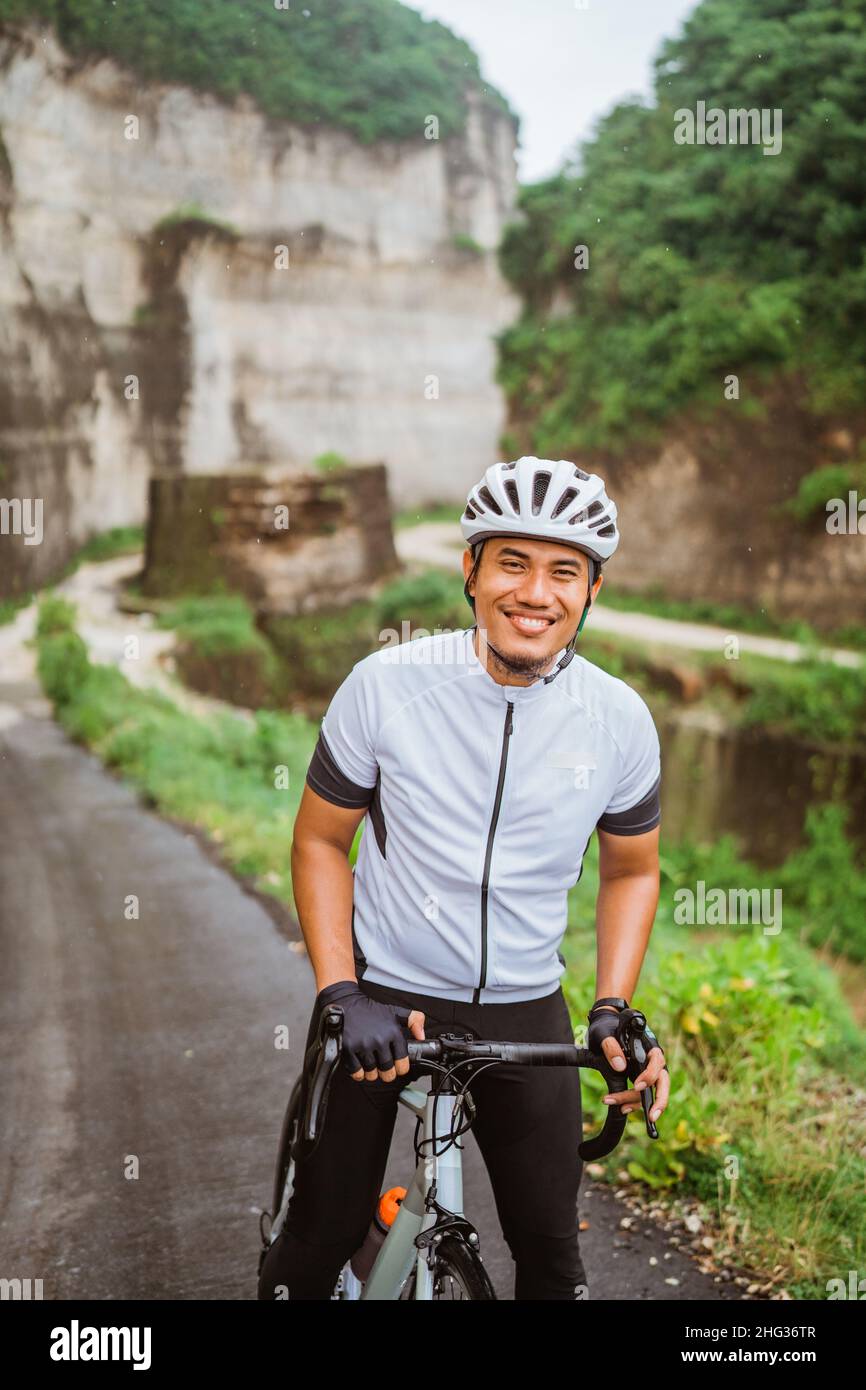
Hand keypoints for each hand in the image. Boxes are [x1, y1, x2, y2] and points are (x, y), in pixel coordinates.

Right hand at [316, 980, 425, 1083]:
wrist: (347, 1003)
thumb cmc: (371, 1010)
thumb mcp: (396, 1012)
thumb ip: (414, 1021)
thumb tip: (422, 1037)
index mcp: (393, 1032)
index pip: (403, 1063)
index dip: (400, 1068)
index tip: (397, 1067)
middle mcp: (380, 1039)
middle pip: (387, 1071)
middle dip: (387, 1073)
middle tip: (384, 1069)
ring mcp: (364, 1045)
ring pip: (372, 1073)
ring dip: (372, 1073)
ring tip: (371, 1065)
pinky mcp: (349, 1048)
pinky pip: (356, 1072)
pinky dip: (359, 1073)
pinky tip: (360, 1065)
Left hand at [590, 1006, 669, 1122]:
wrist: (604, 1027)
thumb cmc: (607, 1028)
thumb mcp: (604, 1033)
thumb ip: (610, 1046)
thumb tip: (620, 1067)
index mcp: (648, 1046)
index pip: (657, 1062)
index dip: (649, 1075)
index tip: (637, 1085)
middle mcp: (652, 1061)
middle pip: (662, 1083)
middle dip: (659, 1101)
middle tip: (652, 1116)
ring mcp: (647, 1072)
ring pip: (649, 1092)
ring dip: (635, 1102)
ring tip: (619, 1107)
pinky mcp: (640, 1080)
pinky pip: (641, 1095)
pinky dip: (632, 1103)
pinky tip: (622, 1108)